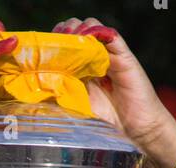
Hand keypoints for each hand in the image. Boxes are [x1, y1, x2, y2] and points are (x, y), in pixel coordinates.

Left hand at [53, 17, 175, 167]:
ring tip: (68, 37)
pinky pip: (109, 34)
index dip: (54, 43)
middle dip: (63, 32)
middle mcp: (95, 60)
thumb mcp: (79, 110)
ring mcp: (109, 56)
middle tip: (54, 41)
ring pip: (91, 28)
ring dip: (77, 28)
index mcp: (83, 72)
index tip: (43, 49)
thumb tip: (36, 91)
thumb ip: (61, 99)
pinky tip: (85, 36)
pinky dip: (96, 30)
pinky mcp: (123, 55)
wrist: (139, 131)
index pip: (66, 48)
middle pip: (77, 32)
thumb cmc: (111, 125)